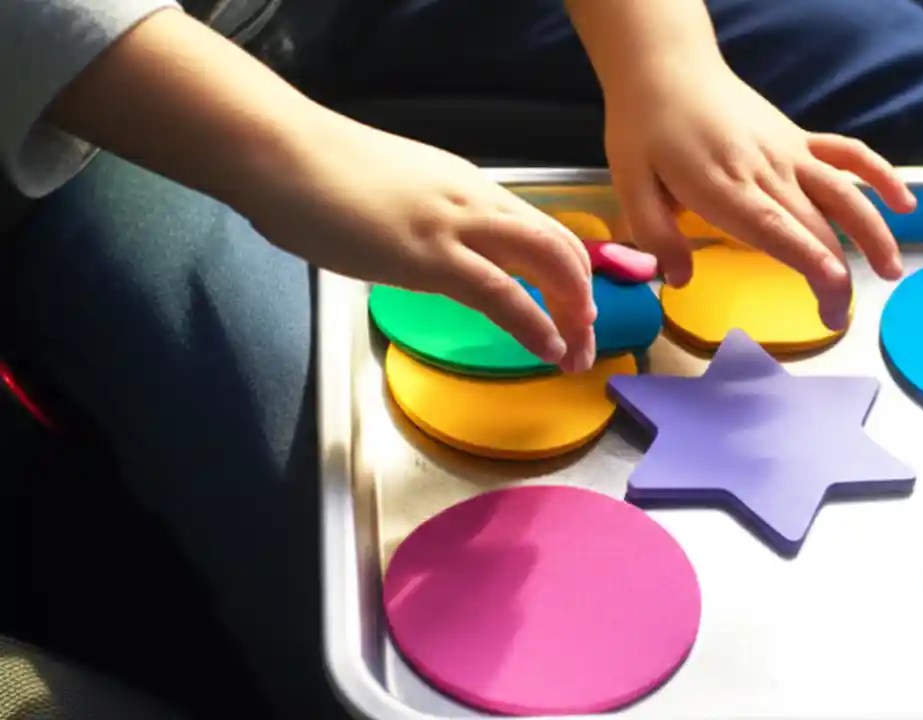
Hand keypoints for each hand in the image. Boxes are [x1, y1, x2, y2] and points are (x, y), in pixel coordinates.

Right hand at [244, 114, 598, 371]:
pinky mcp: (429, 255)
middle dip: (583, 299)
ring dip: (571, 313)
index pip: (542, 228)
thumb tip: (428, 250)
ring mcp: (455, 225)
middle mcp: (476, 199)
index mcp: (469, 187)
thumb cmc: (318, 172)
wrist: (277, 150)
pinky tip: (547, 349)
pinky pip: (500, 292)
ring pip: (546, 261)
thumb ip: (424, 219)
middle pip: (559, 247)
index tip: (573, 311)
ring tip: (577, 354)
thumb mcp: (395, 193)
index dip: (570, 273)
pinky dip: (533, 324)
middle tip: (586, 343)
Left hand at [604, 61, 916, 330]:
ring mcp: (787, 152)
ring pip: (842, 192)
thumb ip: (654, 234)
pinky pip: (846, 154)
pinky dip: (880, 174)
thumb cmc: (644, 128)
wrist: (666, 67)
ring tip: (890, 272)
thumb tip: (677, 279)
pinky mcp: (797, 139)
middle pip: (812, 225)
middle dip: (835, 274)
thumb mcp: (629, 183)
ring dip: (872, 232)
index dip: (808, 258)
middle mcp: (764, 171)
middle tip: (838, 320)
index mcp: (723, 187)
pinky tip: (905, 202)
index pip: (775, 228)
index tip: (834, 287)